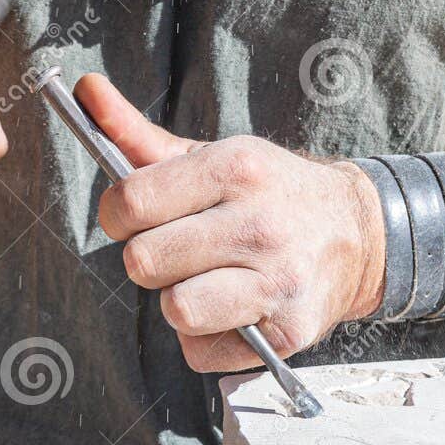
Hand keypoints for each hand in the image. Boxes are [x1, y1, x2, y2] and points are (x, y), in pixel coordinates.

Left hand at [76, 74, 384, 371]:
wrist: (360, 234)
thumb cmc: (269, 193)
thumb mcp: (213, 156)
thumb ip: (140, 135)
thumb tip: (84, 92)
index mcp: (236, 168)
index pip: (131, 201)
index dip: (118, 215)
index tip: (135, 218)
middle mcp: (260, 223)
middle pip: (144, 262)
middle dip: (150, 259)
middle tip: (179, 250)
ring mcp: (278, 280)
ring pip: (176, 310)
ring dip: (179, 301)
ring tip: (206, 282)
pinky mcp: (289, 330)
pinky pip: (203, 352)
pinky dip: (206, 339)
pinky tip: (230, 311)